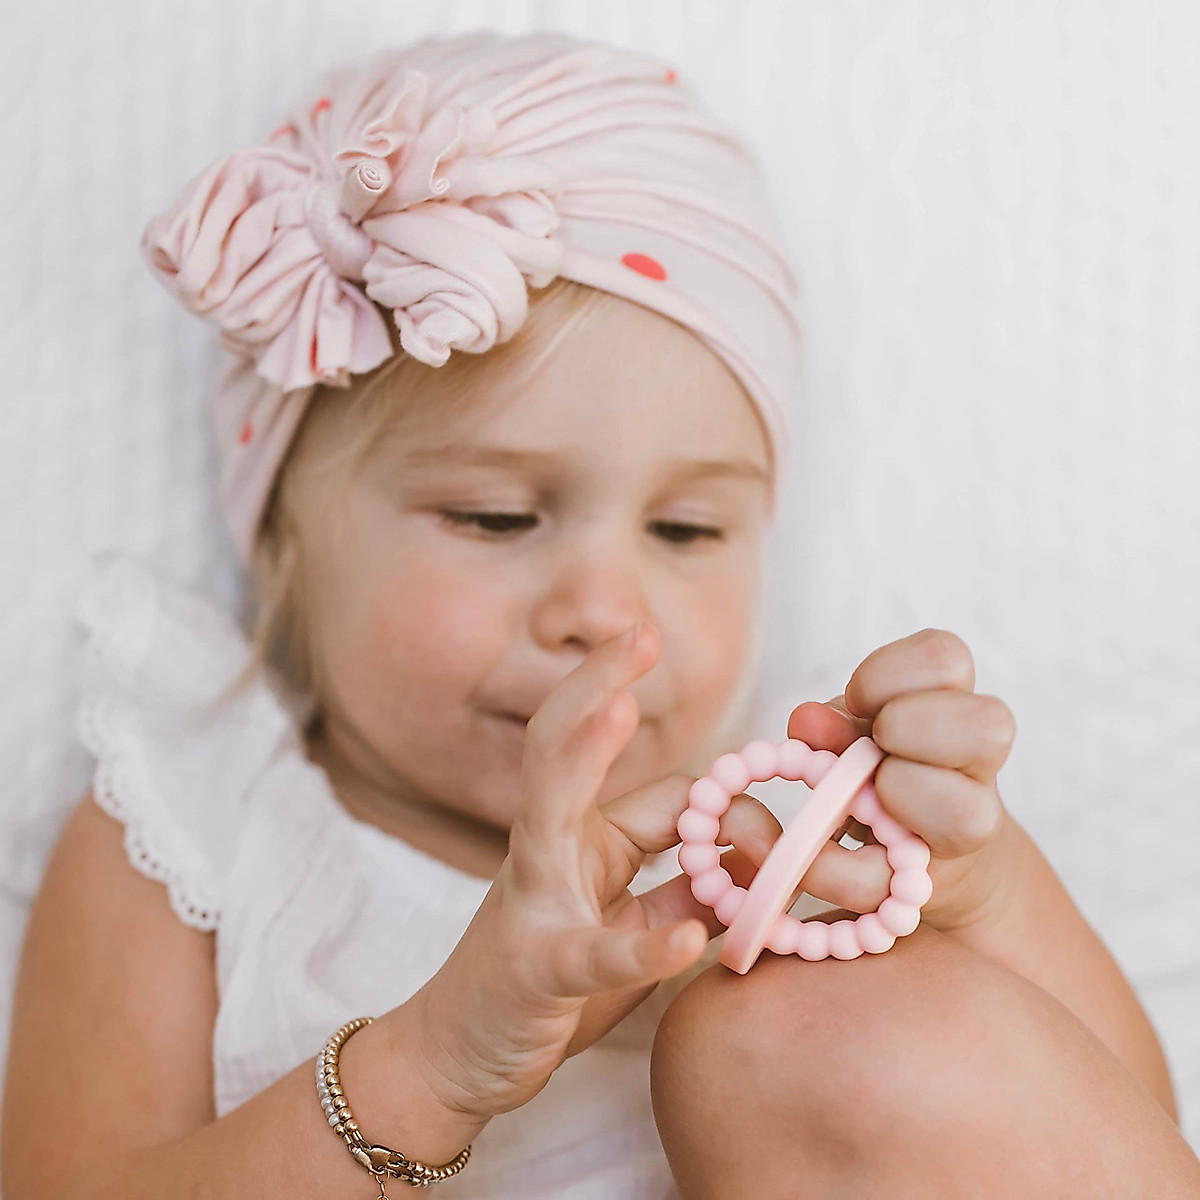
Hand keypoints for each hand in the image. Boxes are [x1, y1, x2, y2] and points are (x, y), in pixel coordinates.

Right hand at [411, 621, 781, 1121]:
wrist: (457, 1056)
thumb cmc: (545, 982)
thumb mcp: (628, 930)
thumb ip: (687, 892)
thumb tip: (760, 861)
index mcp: (577, 840)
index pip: (653, 791)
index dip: (720, 794)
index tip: (785, 797)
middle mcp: (547, 852)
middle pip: (561, 746)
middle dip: (596, 683)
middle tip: (638, 632)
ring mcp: (532, 903)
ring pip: (549, 811)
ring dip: (582, 755)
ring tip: (618, 708)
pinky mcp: (534, 971)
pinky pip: (589, 953)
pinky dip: (637, 948)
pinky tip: (683, 939)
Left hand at [785, 628, 1019, 934]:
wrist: (913, 852)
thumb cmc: (875, 766)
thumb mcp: (851, 731)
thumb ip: (831, 725)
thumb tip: (806, 722)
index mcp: (953, 704)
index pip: (946, 658)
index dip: (892, 674)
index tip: (859, 699)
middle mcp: (977, 763)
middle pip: (990, 725)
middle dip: (912, 729)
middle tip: (875, 743)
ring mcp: (965, 827)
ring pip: (966, 818)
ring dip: (895, 802)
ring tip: (863, 795)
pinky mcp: (919, 884)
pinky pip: (874, 883)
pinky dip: (830, 867)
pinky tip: (821, 843)